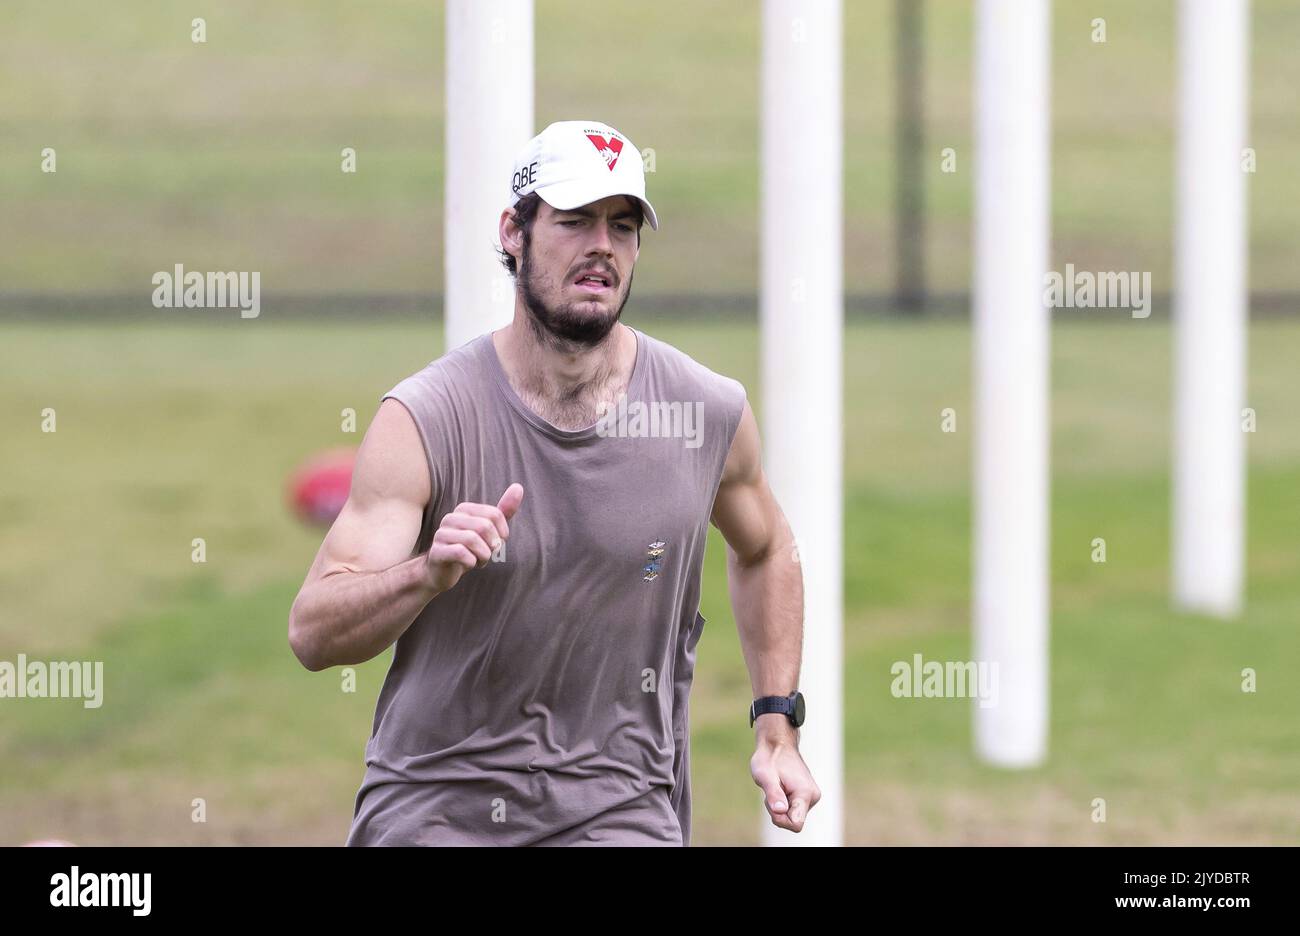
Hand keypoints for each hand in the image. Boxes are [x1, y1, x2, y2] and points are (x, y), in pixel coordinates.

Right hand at [425, 483, 523, 592]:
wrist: (443, 571)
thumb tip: (518, 487)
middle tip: (488, 554)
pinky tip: (469, 565)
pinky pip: (461, 553)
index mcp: (464, 509)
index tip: (496, 543)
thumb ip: (503, 511)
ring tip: (479, 561)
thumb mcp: (489, 530)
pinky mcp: (437, 551)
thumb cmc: (469, 549)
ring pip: (472, 540)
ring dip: (483, 556)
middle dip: (492, 546)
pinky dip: (472, 562)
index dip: (502, 534)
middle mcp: (450, 518)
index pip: (495, 514)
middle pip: (485, 526)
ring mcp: (441, 534)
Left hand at [750, 718, 820, 832]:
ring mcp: (811, 796)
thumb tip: (780, 811)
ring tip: (776, 786)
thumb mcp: (765, 776)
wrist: (777, 743)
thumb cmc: (769, 758)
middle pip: (794, 822)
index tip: (772, 802)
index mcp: (805, 793)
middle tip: (772, 790)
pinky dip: (783, 802)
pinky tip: (780, 787)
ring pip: (792, 816)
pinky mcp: (807, 795)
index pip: (796, 824)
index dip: (780, 819)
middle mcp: (813, 796)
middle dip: (778, 811)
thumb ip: (773, 793)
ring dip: (780, 806)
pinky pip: (793, 810)